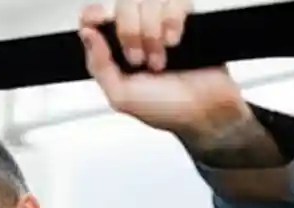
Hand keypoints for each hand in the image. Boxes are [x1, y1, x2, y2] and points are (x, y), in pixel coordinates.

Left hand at [78, 0, 253, 144]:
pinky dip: (173, 20)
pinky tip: (175, 41)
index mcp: (115, 51)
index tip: (98, 21)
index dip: (94, 15)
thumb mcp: (122, 97)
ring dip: (153, 32)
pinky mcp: (185, 18)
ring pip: (149, 1)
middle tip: (140, 59)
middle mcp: (136, 33)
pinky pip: (175, 1)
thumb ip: (98, 65)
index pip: (95, 18)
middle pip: (123, 5)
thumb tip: (87, 34)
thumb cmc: (166, 109)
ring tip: (162, 58)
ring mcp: (161, 23)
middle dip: (130, 33)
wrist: (206, 110)